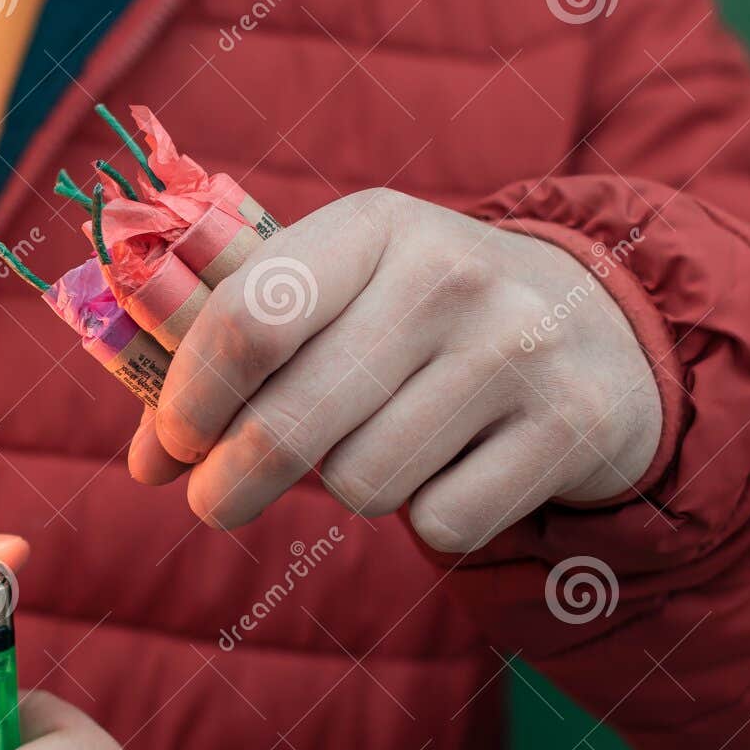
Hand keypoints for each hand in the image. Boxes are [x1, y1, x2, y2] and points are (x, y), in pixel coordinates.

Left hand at [129, 189, 661, 550]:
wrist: (604, 330)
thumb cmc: (423, 320)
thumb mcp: (340, 291)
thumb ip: (234, 354)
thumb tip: (146, 461)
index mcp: (375, 225)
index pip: (250, 318)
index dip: (189, 399)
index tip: (171, 445)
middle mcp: (451, 276)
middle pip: (291, 423)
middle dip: (230, 482)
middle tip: (215, 500)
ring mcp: (519, 351)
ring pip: (362, 484)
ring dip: (349, 487)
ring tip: (381, 446)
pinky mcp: (571, 428)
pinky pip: (442, 524)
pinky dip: (430, 517)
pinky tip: (455, 467)